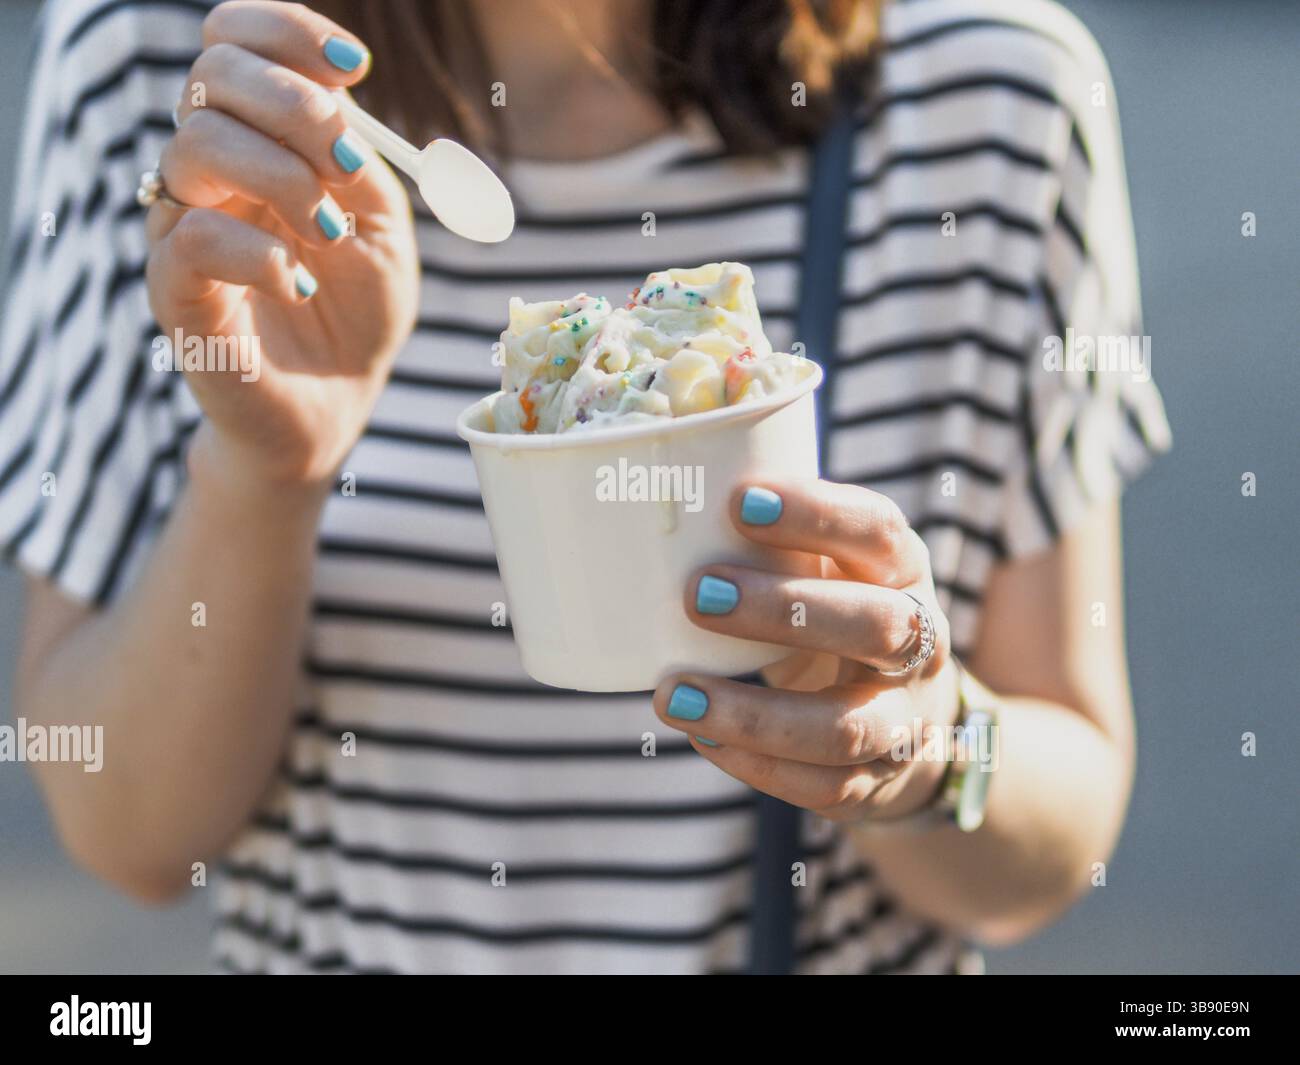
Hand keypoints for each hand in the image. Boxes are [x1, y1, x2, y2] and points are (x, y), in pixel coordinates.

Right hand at [145, 1, 418, 490]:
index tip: (354, 67)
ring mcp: (184, 224)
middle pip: (212, 74)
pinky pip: (192, 237)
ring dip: (283, 177)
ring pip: (197, 145)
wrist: (335, 404)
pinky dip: (260, 253)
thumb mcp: (384, 229)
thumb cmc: (358, 315)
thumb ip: (360, 165)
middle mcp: (212, 171)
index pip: (236, 43)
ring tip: (330, 233)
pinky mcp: (174, 290)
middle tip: (345, 166)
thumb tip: (336, 109)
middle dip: (293, 105)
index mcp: (259, 140)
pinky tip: (300, 283)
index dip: (287, 33)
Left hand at [653, 479, 961, 821]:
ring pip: (845, 726)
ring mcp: (905, 720)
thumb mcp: (825, 574)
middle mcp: (919, 645)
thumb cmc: (835, 619)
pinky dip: (757, 765)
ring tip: (674, 696)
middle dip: (784, 609)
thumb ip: (771, 551)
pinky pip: (823, 785)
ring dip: (753, 714)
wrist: (906, 719)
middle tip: (696, 596)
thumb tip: (660, 525)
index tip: (739, 502)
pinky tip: (703, 738)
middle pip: (876, 624)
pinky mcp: (876, 782)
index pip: (877, 532)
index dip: (816, 514)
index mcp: (903, 571)